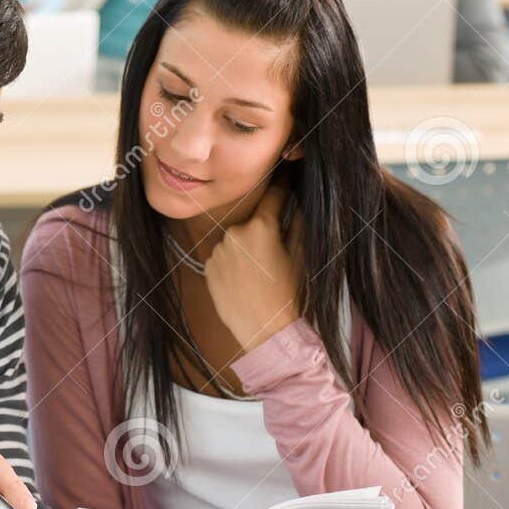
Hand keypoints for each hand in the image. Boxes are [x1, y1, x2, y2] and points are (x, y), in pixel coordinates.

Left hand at [203, 181, 302, 353]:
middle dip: (263, 230)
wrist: (266, 333)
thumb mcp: (300, 257)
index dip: (282, 186)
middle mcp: (234, 233)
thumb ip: (298, 224)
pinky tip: (244, 281)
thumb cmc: (289, 295)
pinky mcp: (207, 267)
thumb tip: (299, 203)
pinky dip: (232, 263)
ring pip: (236, 240)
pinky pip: (223, 257)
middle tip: (275, 253)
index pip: (272, 197)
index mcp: (261, 227)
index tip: (286, 175)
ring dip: (246, 248)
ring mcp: (218, 250)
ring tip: (260, 274)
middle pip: (253, 222)